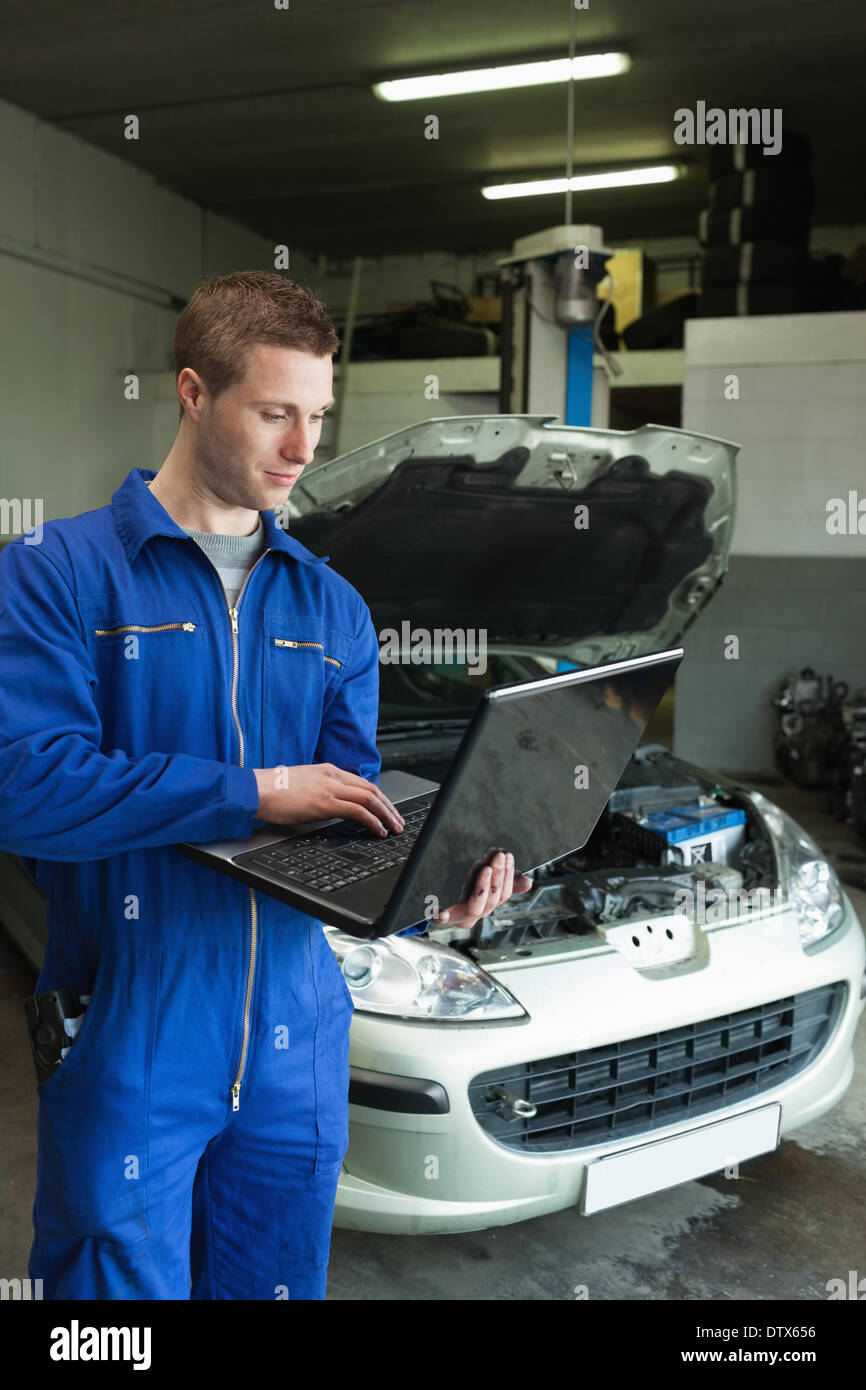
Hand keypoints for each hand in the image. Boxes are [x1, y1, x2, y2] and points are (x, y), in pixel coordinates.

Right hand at [254, 764, 404, 837]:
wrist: (255, 790)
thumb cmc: (272, 790)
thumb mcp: (303, 786)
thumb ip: (321, 793)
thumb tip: (332, 809)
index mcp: (328, 770)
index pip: (362, 783)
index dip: (380, 798)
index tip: (387, 810)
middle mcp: (332, 775)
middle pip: (372, 789)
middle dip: (388, 807)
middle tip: (398, 821)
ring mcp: (329, 788)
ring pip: (369, 799)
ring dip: (386, 815)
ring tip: (394, 828)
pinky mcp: (324, 802)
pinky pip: (357, 811)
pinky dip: (372, 821)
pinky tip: (378, 831)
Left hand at [431, 850, 531, 930]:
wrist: (439, 911)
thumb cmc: (467, 893)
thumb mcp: (487, 884)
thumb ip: (505, 881)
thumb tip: (529, 882)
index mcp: (489, 905)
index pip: (504, 893)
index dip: (508, 875)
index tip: (507, 855)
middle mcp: (477, 914)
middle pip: (492, 900)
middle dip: (497, 877)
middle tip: (498, 856)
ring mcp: (460, 917)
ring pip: (475, 907)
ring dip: (482, 887)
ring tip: (484, 868)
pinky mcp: (442, 918)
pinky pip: (443, 919)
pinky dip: (442, 916)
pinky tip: (440, 912)